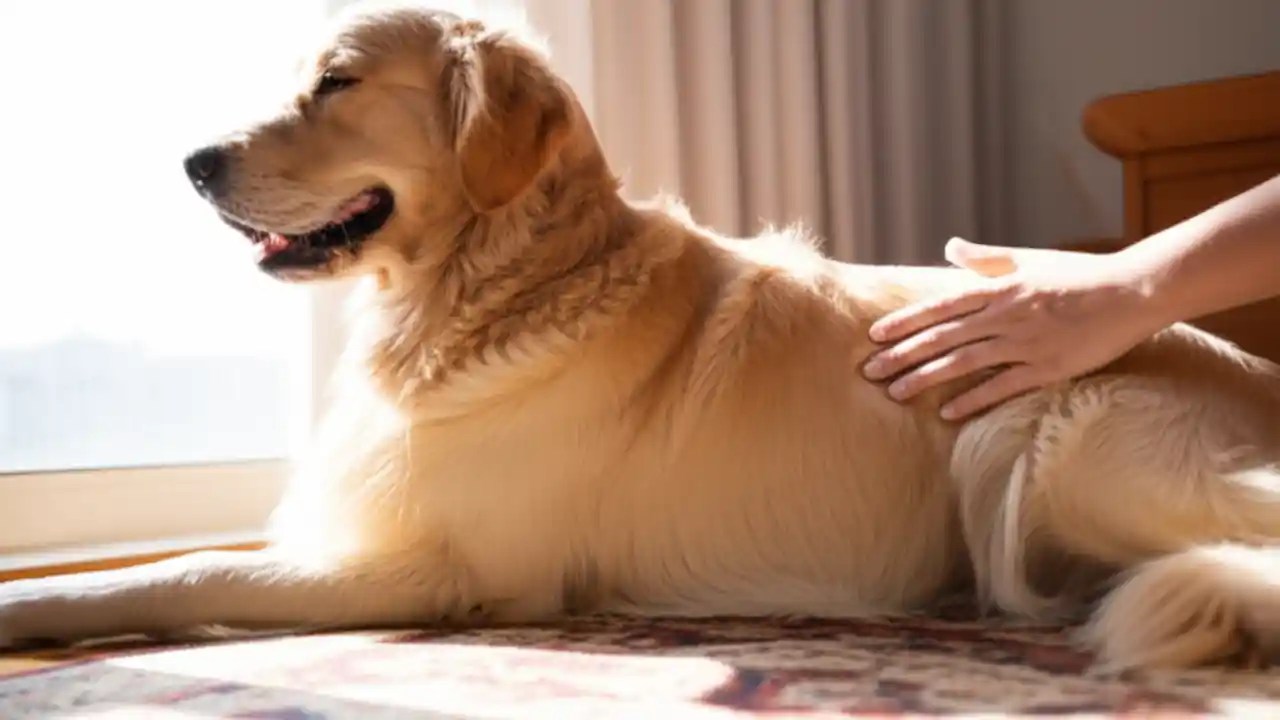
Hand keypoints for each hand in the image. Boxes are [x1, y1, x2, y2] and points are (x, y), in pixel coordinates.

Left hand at [863, 237, 1160, 419]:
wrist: (1131, 292)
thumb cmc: (1078, 274)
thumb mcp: (1028, 260)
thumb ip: (985, 258)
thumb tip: (950, 246)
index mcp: (999, 288)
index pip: (941, 306)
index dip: (906, 321)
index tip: (876, 335)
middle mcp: (1005, 315)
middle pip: (943, 337)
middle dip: (903, 354)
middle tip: (869, 371)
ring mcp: (1025, 343)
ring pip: (964, 363)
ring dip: (925, 378)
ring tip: (895, 393)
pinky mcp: (1046, 368)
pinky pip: (1001, 387)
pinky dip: (973, 400)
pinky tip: (946, 412)